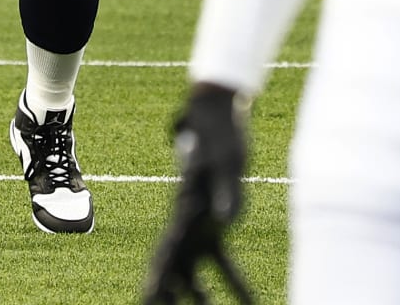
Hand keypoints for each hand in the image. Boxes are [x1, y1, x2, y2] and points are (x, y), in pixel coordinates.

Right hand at [143, 84, 255, 304]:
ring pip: (196, 269)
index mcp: (184, 208)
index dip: (158, 276)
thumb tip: (226, 223)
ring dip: (201, 295)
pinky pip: (223, 260)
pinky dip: (234, 282)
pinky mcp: (214, 222)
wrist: (216, 113)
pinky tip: (248, 301)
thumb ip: (226, 193)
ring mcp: (199, 223)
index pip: (166, 250)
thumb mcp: (225, 162)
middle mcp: (186, 220)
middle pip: (173, 266)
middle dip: (168, 293)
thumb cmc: (220, 135)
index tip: (150, 298)